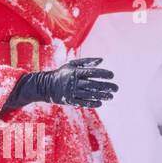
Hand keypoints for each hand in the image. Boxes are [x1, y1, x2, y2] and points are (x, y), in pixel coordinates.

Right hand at [2, 56, 117, 111]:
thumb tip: (101, 60)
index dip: (102, 74)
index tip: (112, 75)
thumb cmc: (61, 74)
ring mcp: (71, 92)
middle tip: (116, 88)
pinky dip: (92, 103)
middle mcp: (74, 82)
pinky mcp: (69, 100)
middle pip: (93, 84)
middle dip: (105, 86)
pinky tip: (100, 102)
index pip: (92, 72)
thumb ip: (86, 62)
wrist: (45, 86)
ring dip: (101, 95)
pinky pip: (82, 102)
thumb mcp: (71, 65)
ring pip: (89, 94)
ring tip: (111, 96)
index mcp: (75, 72)